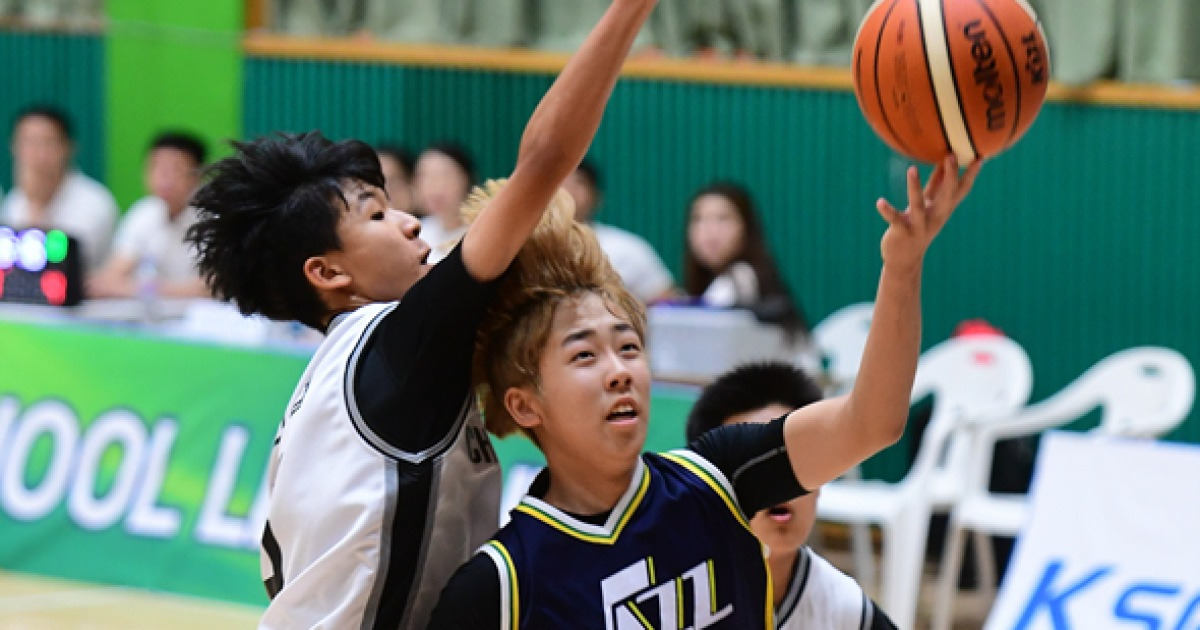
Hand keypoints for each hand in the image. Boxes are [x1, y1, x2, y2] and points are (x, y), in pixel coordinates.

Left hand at [876, 154, 981, 271]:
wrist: (905, 260)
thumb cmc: (917, 226)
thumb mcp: (929, 205)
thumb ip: (937, 185)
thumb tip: (944, 162)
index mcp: (943, 209)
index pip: (961, 190)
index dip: (970, 174)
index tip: (979, 156)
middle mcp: (935, 217)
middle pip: (946, 195)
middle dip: (950, 175)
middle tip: (952, 155)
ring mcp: (919, 225)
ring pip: (918, 205)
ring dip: (915, 187)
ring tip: (911, 169)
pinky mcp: (902, 232)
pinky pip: (895, 220)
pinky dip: (888, 211)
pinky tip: (880, 202)